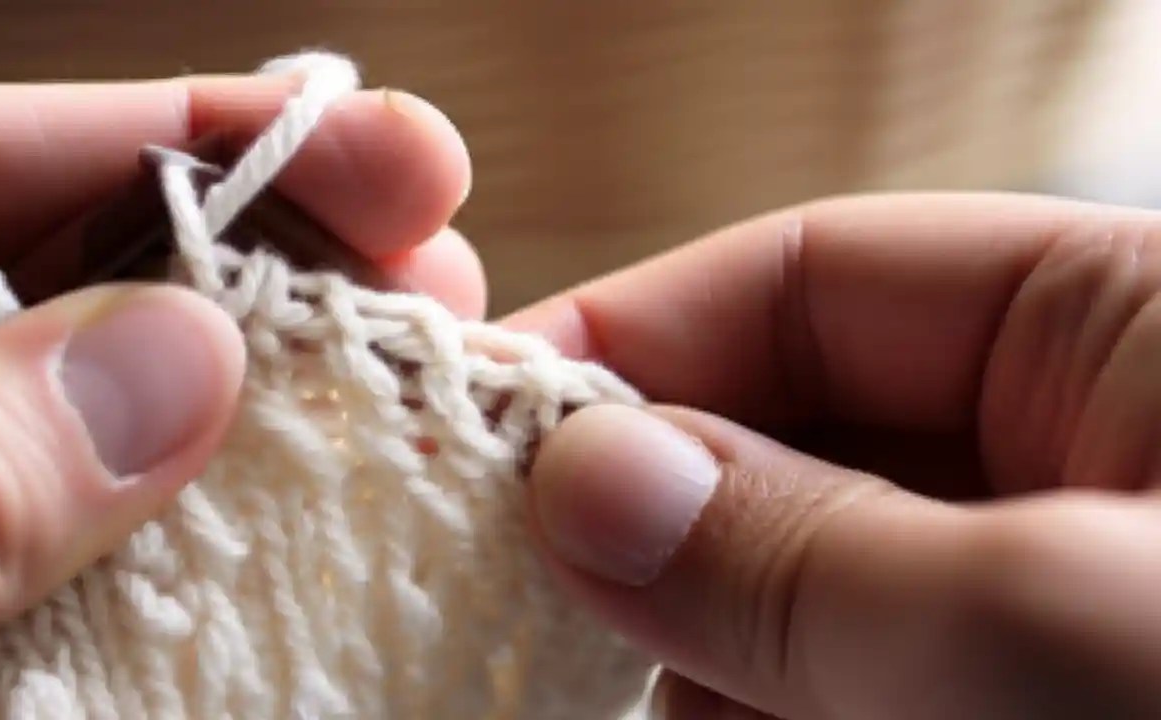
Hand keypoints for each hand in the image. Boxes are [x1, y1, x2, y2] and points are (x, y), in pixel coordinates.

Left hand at [0, 74, 480, 679]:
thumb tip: (180, 358)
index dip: (176, 135)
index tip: (379, 151)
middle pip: (44, 281)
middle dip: (246, 268)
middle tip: (435, 285)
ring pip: (77, 429)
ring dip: (241, 410)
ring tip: (408, 399)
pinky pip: (65, 562)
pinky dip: (177, 546)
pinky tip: (290, 531)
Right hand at [510, 193, 1160, 718]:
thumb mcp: (1047, 623)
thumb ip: (802, 552)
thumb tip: (578, 484)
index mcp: (1125, 324)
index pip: (816, 274)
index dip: (633, 333)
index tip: (482, 415)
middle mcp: (1080, 439)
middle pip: (794, 431)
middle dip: (664, 514)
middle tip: (541, 591)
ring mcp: (1051, 575)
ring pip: (808, 570)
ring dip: (707, 639)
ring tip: (647, 697)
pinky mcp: (1023, 683)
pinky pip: (854, 671)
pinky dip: (765, 705)